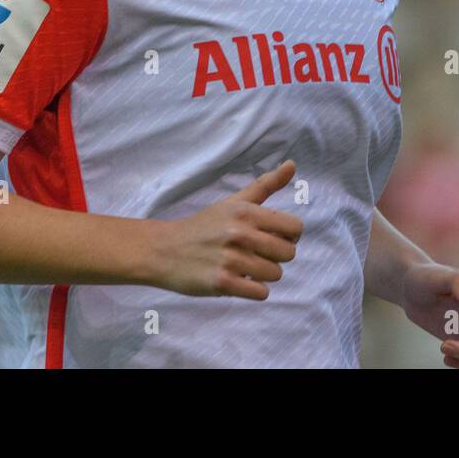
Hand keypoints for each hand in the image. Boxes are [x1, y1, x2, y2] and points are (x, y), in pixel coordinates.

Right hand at [148, 160, 303, 299]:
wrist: (163, 249)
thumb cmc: (204, 225)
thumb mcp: (233, 202)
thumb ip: (265, 184)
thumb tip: (292, 164)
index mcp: (246, 212)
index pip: (295, 228)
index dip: (288, 236)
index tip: (272, 238)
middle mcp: (240, 233)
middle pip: (288, 253)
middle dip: (276, 257)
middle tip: (256, 254)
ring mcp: (231, 259)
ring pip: (275, 274)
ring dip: (263, 274)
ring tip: (244, 267)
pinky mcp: (222, 283)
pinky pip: (260, 293)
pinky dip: (253, 290)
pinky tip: (239, 280)